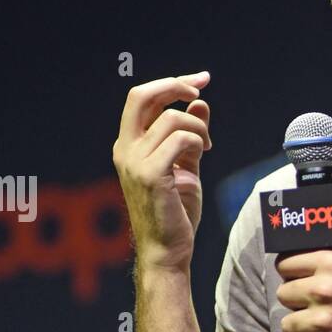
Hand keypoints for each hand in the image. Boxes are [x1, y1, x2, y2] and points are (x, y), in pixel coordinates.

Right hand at [112, 72, 212, 271]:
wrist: (168, 251)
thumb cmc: (175, 212)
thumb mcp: (186, 165)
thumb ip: (190, 134)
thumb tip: (199, 103)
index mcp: (128, 145)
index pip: (142, 98)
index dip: (172, 83)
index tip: (201, 79)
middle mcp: (125, 149)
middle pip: (142, 95)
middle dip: (175, 85)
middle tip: (200, 90)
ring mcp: (134, 162)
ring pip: (171, 118)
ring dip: (197, 126)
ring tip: (206, 145)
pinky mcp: (151, 175)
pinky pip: (181, 139)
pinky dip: (198, 141)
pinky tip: (203, 153)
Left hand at [275, 249, 331, 331]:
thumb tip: (314, 258)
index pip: (285, 265)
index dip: (290, 274)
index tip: (296, 281)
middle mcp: (323, 290)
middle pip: (283, 295)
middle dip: (296, 301)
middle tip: (313, 307)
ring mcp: (322, 321)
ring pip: (287, 324)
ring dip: (301, 327)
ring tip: (321, 328)